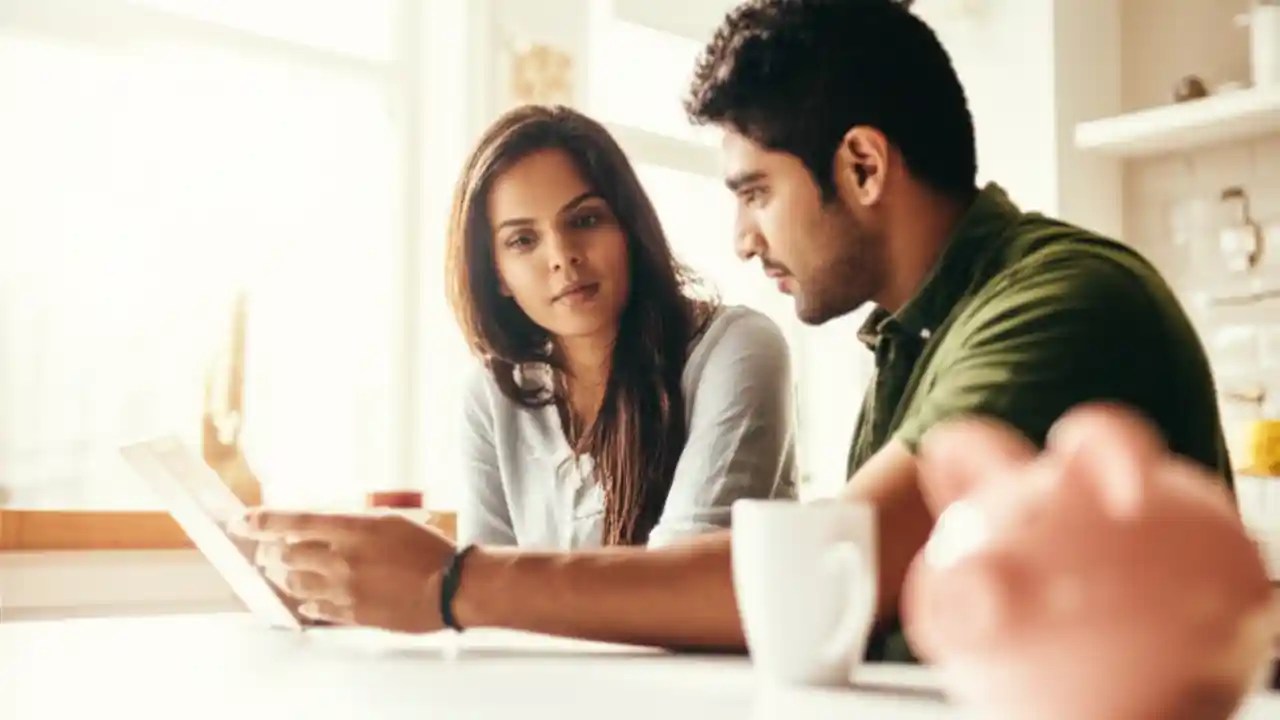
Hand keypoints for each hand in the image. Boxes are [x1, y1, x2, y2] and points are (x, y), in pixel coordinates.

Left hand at [228, 510, 455, 632]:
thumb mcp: (391, 522)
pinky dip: (307, 604)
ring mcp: (345, 589)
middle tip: (265, 551)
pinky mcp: (353, 614)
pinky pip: (316, 611)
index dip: (262, 521)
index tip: (241, 520)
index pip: (295, 521)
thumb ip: (353, 524)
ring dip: (283, 577)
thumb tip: (321, 527)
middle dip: (270, 552)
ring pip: (295, 584)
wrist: (451, 587)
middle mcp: (343, 558)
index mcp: (353, 529)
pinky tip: (307, 602)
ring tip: (282, 573)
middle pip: (286, 555)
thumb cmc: (428, 549)